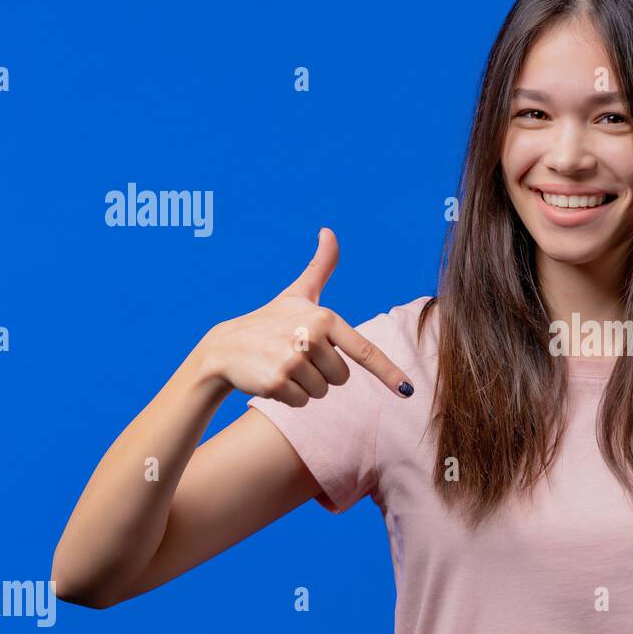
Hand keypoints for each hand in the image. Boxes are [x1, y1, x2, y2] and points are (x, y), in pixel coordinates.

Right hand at [199, 227, 412, 405]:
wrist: (225, 346)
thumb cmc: (269, 321)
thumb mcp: (298, 293)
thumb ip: (320, 266)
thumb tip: (328, 231)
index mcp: (324, 318)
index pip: (364, 351)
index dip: (389, 373)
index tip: (407, 391)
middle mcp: (310, 337)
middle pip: (341, 378)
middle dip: (322, 374)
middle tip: (296, 356)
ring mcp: (293, 360)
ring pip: (322, 392)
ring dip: (305, 386)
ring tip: (283, 365)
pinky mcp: (276, 382)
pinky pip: (301, 402)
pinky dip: (289, 397)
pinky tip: (272, 378)